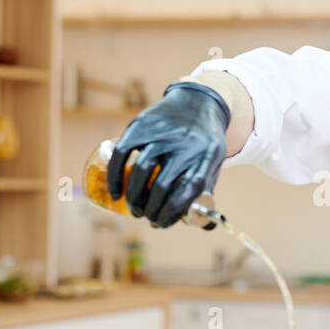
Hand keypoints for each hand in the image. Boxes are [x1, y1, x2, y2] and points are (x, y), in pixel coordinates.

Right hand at [107, 81, 230, 226]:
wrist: (197, 101)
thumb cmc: (205, 142)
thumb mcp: (214, 162)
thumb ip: (207, 190)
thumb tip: (207, 227)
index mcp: (206, 156)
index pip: (188, 191)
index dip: (172, 213)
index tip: (162, 224)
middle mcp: (185, 143)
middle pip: (161, 186)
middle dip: (150, 210)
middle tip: (146, 218)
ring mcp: (162, 132)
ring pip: (141, 172)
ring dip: (133, 198)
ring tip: (134, 210)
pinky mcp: (142, 124)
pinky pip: (123, 153)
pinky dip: (115, 176)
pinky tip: (115, 193)